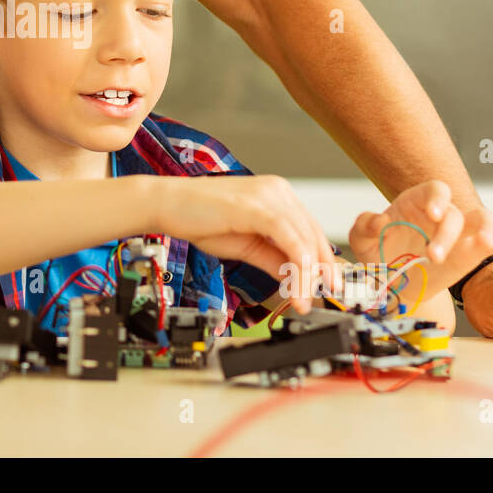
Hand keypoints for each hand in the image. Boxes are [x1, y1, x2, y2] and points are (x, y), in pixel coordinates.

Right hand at [152, 174, 340, 313]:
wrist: (166, 205)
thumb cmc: (198, 219)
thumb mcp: (245, 245)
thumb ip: (272, 258)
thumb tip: (295, 278)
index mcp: (276, 196)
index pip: (310, 230)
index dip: (322, 260)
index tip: (326, 285)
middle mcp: (278, 191)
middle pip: (313, 235)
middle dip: (321, 271)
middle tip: (325, 297)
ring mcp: (270, 195)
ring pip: (303, 240)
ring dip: (307, 276)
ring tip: (304, 301)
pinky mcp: (258, 206)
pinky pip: (288, 239)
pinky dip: (296, 265)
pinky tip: (296, 285)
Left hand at [349, 183, 492, 293]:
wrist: (394, 280)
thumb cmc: (379, 253)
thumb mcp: (362, 240)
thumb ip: (364, 226)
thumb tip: (379, 222)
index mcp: (416, 203)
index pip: (435, 189)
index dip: (437, 198)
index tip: (433, 214)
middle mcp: (441, 214)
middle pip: (455, 212)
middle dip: (447, 233)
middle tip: (434, 255)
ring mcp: (461, 232)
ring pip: (484, 218)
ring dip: (486, 231)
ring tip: (482, 245)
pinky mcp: (474, 251)